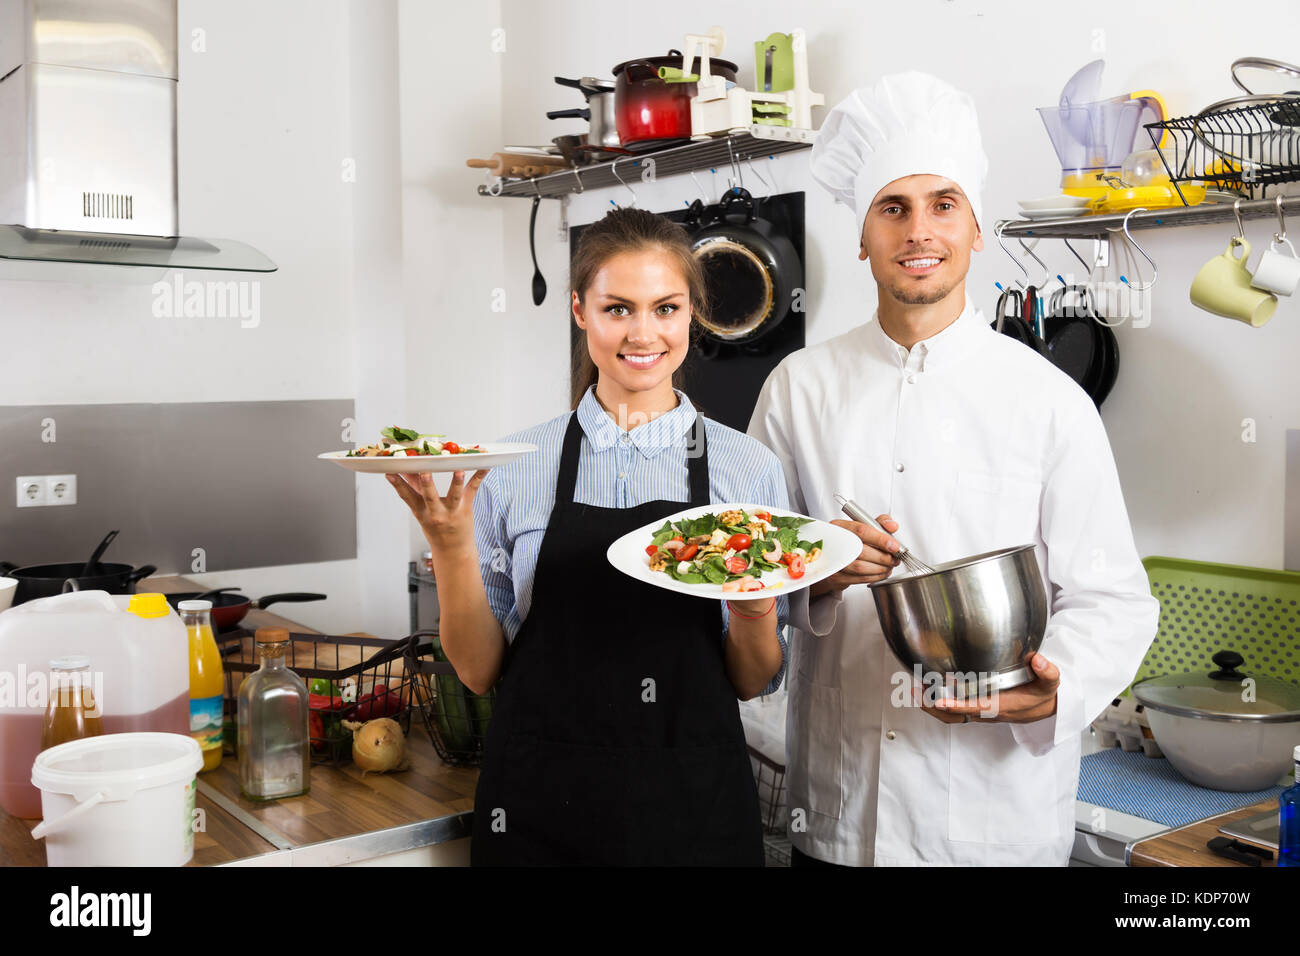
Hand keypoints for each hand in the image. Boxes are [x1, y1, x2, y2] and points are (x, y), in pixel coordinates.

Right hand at [385, 469, 489, 552]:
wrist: (453, 550)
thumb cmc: (435, 528)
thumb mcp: (421, 512)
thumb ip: (415, 490)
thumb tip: (405, 471)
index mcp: (422, 512)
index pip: (407, 497)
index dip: (398, 485)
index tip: (390, 473)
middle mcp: (436, 512)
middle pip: (430, 497)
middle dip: (426, 485)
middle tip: (424, 472)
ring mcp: (452, 510)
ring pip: (454, 495)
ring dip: (456, 482)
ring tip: (458, 470)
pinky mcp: (466, 507)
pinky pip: (473, 489)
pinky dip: (479, 476)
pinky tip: (485, 466)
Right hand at [809, 515, 902, 598]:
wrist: (835, 558)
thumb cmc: (852, 541)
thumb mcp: (865, 526)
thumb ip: (880, 523)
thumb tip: (892, 526)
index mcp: (840, 526)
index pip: (862, 531)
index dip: (881, 539)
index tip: (895, 546)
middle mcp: (834, 542)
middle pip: (862, 551)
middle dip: (883, 557)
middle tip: (895, 558)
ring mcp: (834, 561)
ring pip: (861, 567)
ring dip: (881, 568)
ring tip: (890, 565)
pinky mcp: (836, 576)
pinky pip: (859, 579)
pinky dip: (875, 577)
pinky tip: (882, 572)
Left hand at [920, 653, 1059, 723]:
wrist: (1045, 709)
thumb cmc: (1043, 695)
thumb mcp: (1051, 684)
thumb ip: (1048, 672)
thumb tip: (1039, 659)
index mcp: (1002, 707)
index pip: (976, 708)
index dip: (957, 706)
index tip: (940, 701)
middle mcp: (987, 712)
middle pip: (954, 716)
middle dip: (933, 707)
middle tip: (915, 690)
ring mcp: (980, 711)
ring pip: (951, 715)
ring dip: (931, 705)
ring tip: (914, 688)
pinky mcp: (977, 708)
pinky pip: (953, 710)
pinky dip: (938, 702)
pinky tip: (928, 687)